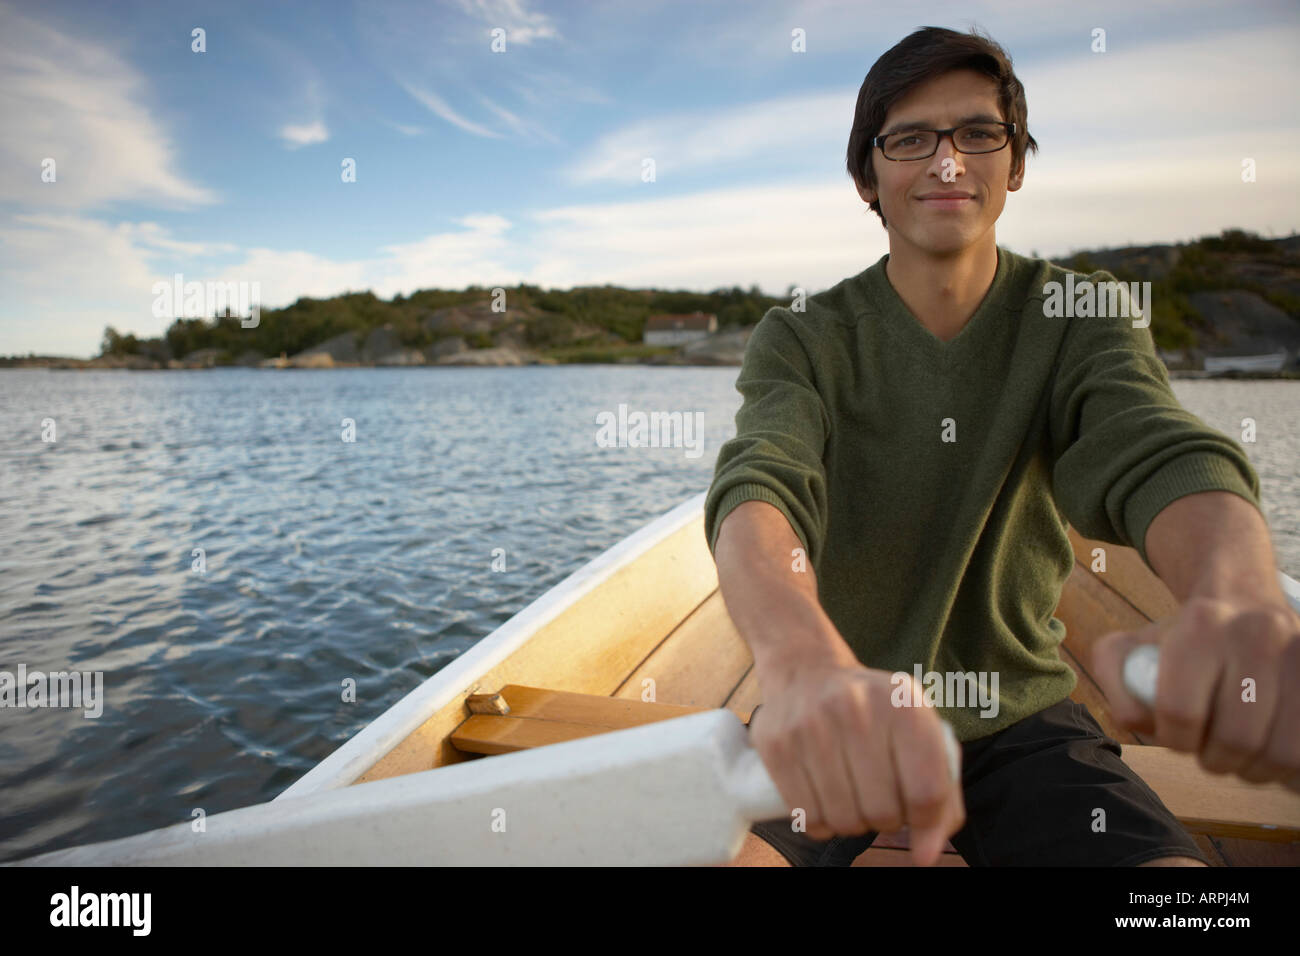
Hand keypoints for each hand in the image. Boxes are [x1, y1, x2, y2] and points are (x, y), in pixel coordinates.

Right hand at [750, 652, 964, 865]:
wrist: (807, 671)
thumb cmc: (873, 712)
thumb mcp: (917, 731)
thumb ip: (940, 793)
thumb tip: (926, 856)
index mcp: (904, 705)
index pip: (927, 792)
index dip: (927, 822)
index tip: (917, 820)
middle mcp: (858, 709)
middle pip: (883, 812)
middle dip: (885, 820)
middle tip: (878, 799)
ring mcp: (812, 725)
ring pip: (844, 819)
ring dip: (852, 824)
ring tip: (851, 799)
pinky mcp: (776, 744)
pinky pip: (807, 816)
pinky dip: (820, 824)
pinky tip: (824, 802)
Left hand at [1092, 595, 1299, 791]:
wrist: (1242, 597)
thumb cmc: (1182, 637)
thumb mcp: (1129, 646)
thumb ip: (1114, 678)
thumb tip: (1140, 720)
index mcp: (1201, 625)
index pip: (1181, 711)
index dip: (1174, 740)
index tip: (1175, 736)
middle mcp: (1258, 633)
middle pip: (1237, 738)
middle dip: (1217, 760)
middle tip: (1210, 752)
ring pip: (1282, 751)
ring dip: (1257, 768)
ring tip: (1241, 755)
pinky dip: (1288, 764)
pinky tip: (1269, 750)